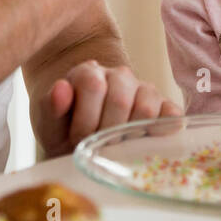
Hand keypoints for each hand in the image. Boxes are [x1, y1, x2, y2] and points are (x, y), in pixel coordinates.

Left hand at [32, 60, 181, 157]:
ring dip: (131, 134)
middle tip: (98, 147)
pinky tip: (148, 143)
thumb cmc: (65, 132)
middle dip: (107, 132)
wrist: (85, 145)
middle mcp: (120, 76)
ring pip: (147, 108)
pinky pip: (172, 115)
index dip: (85, 119)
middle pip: (121, 99)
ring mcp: (145, 90)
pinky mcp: (165, 107)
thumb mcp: (48, 124)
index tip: (78, 140)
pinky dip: (164, 130)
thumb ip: (50, 106)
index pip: (93, 85)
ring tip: (118, 146)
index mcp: (89, 72)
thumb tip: (61, 88)